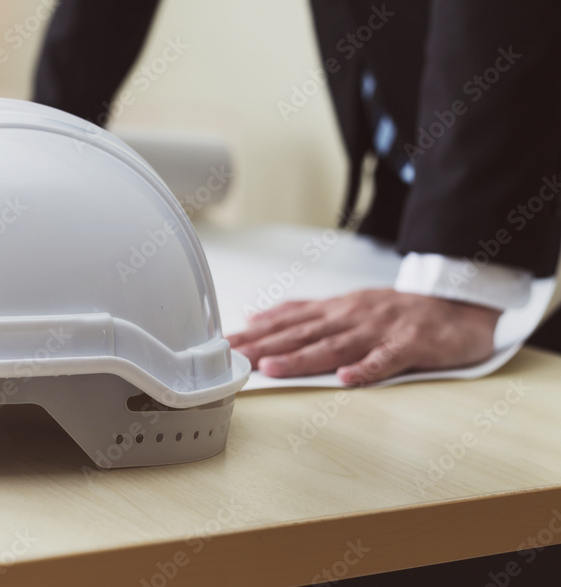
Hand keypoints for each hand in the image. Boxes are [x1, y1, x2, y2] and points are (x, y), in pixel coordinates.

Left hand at [226, 289, 500, 384]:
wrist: (457, 305)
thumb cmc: (396, 311)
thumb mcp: (345, 305)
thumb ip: (303, 313)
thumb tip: (258, 316)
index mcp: (335, 310)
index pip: (288, 322)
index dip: (256, 333)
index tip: (227, 344)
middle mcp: (352, 317)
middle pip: (303, 333)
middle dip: (266, 345)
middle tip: (236, 358)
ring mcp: (380, 330)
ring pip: (336, 346)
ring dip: (303, 356)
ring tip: (274, 367)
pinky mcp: (411, 345)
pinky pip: (388, 360)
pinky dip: (367, 368)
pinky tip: (347, 379)